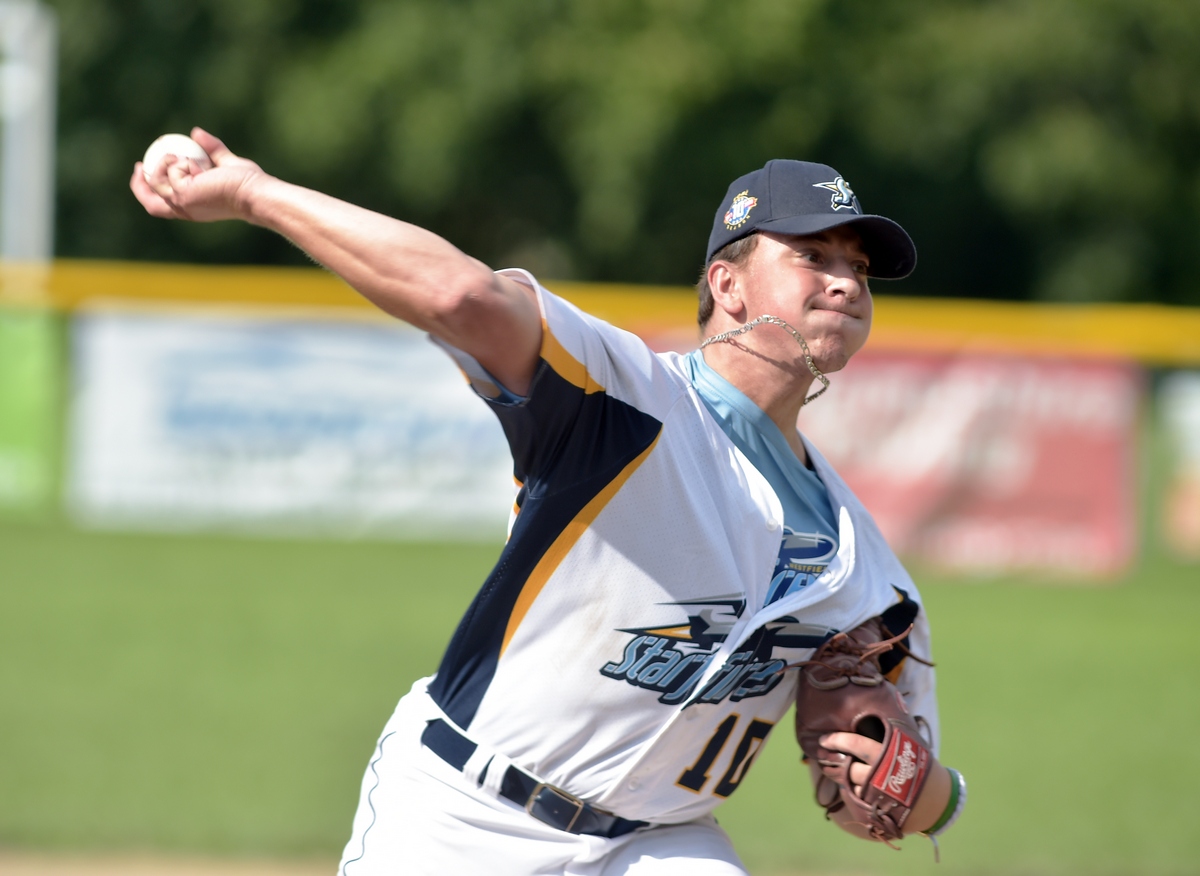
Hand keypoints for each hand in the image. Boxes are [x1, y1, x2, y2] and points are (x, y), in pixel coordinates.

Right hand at [130, 127, 266, 222]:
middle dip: (139, 185)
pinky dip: (179, 163)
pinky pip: (170, 172)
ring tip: (181, 157)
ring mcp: (182, 204)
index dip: (150, 188)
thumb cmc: (247, 183)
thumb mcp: (226, 162)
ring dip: (163, 165)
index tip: (145, 167)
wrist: (255, 192)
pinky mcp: (183, 195)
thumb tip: (196, 132)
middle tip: (139, 165)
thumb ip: (213, 149)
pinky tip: (195, 164)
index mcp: (193, 206)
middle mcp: (185, 209)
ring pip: (156, 184)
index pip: (163, 203)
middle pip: (150, 205)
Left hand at [816, 731, 951, 835]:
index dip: (837, 741)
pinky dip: (851, 790)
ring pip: (850, 784)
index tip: (824, 739)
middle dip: (832, 762)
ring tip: (830, 768)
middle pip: (849, 768)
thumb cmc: (919, 764)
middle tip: (823, 754)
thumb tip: (863, 710)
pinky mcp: (877, 808)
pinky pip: (857, 798)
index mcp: (889, 753)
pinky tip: (848, 783)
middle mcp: (882, 774)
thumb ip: (886, 734)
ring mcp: (879, 794)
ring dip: (838, 776)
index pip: (856, 744)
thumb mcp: (906, 744)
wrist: (936, 799)